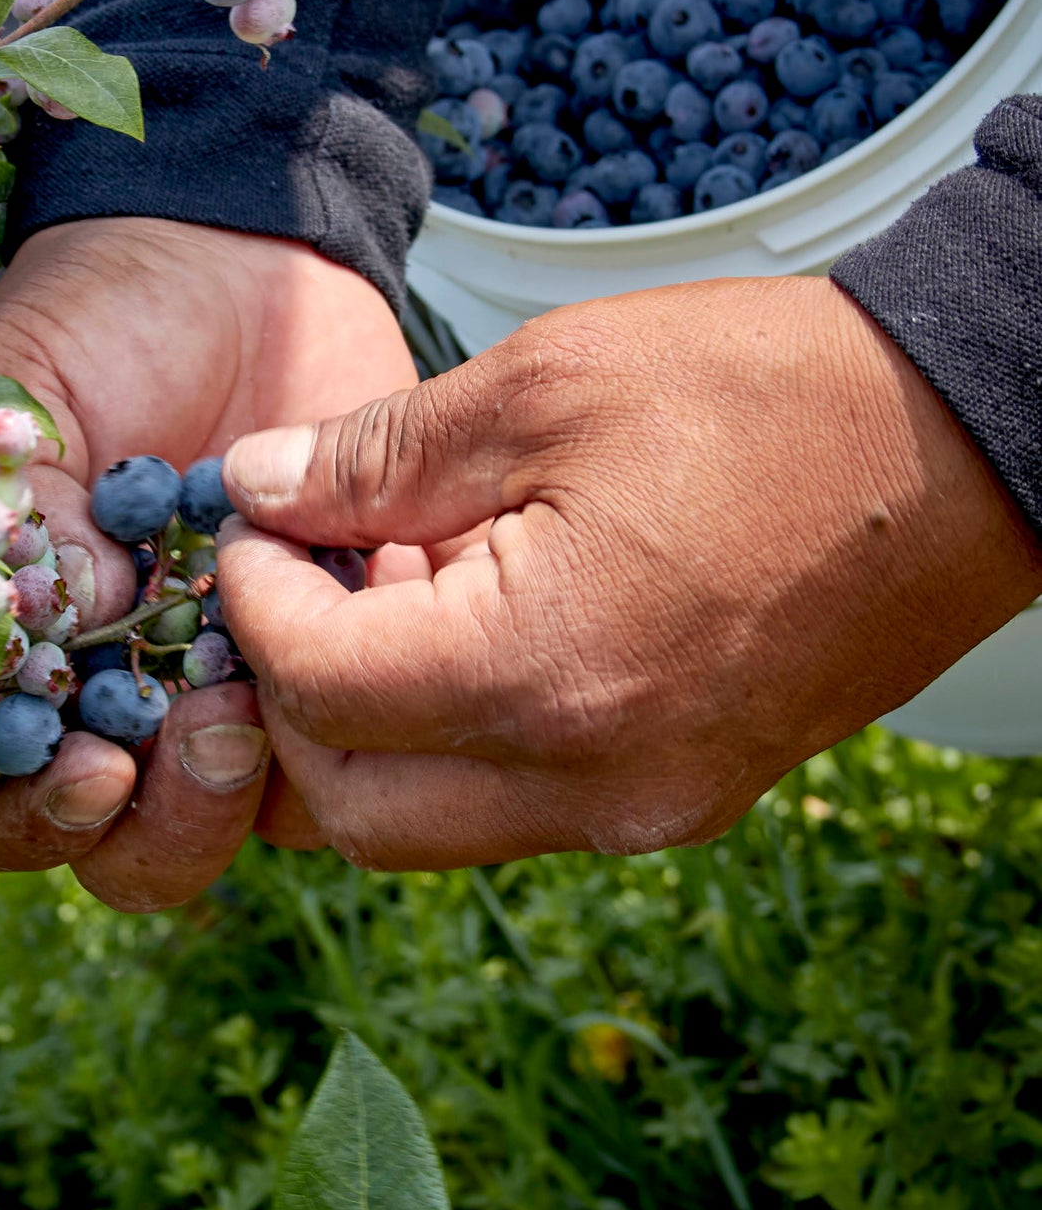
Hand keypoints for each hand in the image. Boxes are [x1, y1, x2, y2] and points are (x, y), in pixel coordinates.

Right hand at [0, 216, 414, 905]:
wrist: (243, 255)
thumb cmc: (98, 320)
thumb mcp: (20, 393)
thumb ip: (22, 509)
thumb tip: (70, 622)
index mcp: (7, 646)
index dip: (32, 812)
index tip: (92, 770)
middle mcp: (107, 688)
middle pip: (114, 840)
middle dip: (157, 824)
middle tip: (203, 740)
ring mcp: (220, 676)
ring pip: (227, 817)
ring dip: (244, 793)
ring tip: (266, 701)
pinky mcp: (331, 648)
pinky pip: (339, 737)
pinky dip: (343, 720)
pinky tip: (350, 652)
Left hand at [217, 277, 1041, 867]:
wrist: (960, 447)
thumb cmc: (766, 394)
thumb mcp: (547, 386)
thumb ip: (379, 456)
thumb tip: (256, 487)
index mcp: (545, 677)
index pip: (319, 691)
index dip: (253, 602)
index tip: (250, 526)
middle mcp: (594, 783)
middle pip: (352, 808)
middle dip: (290, 699)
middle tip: (297, 576)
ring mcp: (650, 808)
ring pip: (432, 823)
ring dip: (373, 728)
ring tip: (393, 586)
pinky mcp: (688, 796)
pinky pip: (520, 805)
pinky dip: (461, 736)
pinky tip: (476, 619)